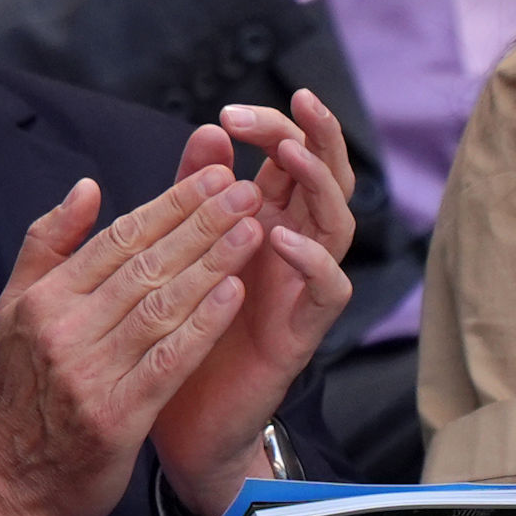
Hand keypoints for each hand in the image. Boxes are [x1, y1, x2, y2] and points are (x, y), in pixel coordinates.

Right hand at [0, 166, 266, 515]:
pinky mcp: (117, 415)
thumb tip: (87, 188)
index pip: (116, 238)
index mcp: (43, 299)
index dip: (169, 205)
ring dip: (212, 263)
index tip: (210, 178)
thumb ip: (49, 245)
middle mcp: (64, 329)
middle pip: (144, 264)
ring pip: (161, 304)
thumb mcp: (15, 309)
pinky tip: (234, 294)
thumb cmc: (23, 395)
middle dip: (200, 222)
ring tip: (251, 230)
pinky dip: (203, 323)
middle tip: (243, 190)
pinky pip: (169, 359)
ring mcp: (89, 372)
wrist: (13, 482)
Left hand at [150, 92, 360, 515]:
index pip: (284, 156)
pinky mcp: (303, 331)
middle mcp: (291, 245)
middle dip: (313, 134)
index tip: (227, 112)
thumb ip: (194, 190)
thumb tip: (209, 131)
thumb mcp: (180, 247)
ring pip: (338, 223)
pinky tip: (281, 238)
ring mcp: (302, 287)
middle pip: (324, 176)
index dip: (269, 126)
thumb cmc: (179, 323)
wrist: (177, 413)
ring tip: (289, 156)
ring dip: (319, 183)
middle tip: (295, 102)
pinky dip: (312, 259)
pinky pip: (329, 290)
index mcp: (262, 217)